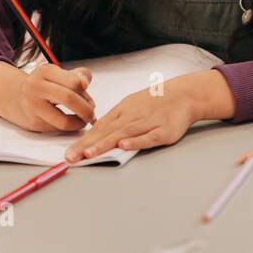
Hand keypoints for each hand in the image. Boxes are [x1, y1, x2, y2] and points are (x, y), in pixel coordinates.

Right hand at [0, 61, 95, 132]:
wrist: (16, 97)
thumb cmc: (46, 85)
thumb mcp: (59, 74)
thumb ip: (78, 75)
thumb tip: (85, 83)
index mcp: (45, 71)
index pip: (73, 81)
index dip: (86, 91)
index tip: (89, 95)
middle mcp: (36, 87)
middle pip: (69, 99)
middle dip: (86, 109)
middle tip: (92, 113)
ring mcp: (33, 106)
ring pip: (64, 121)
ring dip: (79, 123)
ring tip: (83, 120)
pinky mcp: (34, 122)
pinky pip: (58, 129)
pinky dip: (70, 127)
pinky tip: (72, 122)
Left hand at [63, 69, 234, 161]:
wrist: (184, 94)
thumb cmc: (156, 102)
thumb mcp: (131, 107)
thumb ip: (115, 121)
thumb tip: (95, 134)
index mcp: (122, 111)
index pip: (98, 129)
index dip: (83, 141)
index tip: (68, 153)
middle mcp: (132, 116)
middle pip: (106, 133)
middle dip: (87, 146)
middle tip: (70, 158)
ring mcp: (148, 123)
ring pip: (123, 134)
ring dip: (105, 144)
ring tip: (89, 154)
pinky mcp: (164, 131)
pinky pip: (148, 137)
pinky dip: (136, 140)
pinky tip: (124, 145)